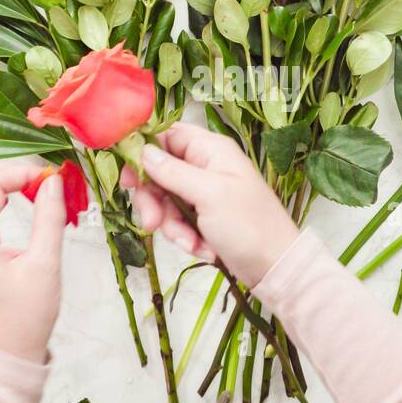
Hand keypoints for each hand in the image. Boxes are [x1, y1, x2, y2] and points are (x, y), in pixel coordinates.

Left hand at [0, 162, 66, 362]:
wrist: (10, 352)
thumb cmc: (28, 316)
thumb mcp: (45, 265)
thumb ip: (48, 219)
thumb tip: (52, 181)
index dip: (20, 173)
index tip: (49, 179)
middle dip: (1, 168)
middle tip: (34, 174)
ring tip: (24, 183)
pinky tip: (10, 199)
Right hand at [121, 123, 299, 286]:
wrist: (274, 266)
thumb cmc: (249, 225)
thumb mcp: (209, 194)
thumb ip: (173, 171)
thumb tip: (143, 151)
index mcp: (211, 150)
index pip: (166, 136)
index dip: (143, 153)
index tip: (128, 178)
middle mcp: (206, 166)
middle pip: (159, 172)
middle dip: (154, 201)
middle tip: (153, 223)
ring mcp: (204, 192)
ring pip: (165, 200)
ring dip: (171, 225)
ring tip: (189, 242)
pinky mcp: (203, 216)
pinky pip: (178, 221)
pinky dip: (184, 236)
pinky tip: (201, 248)